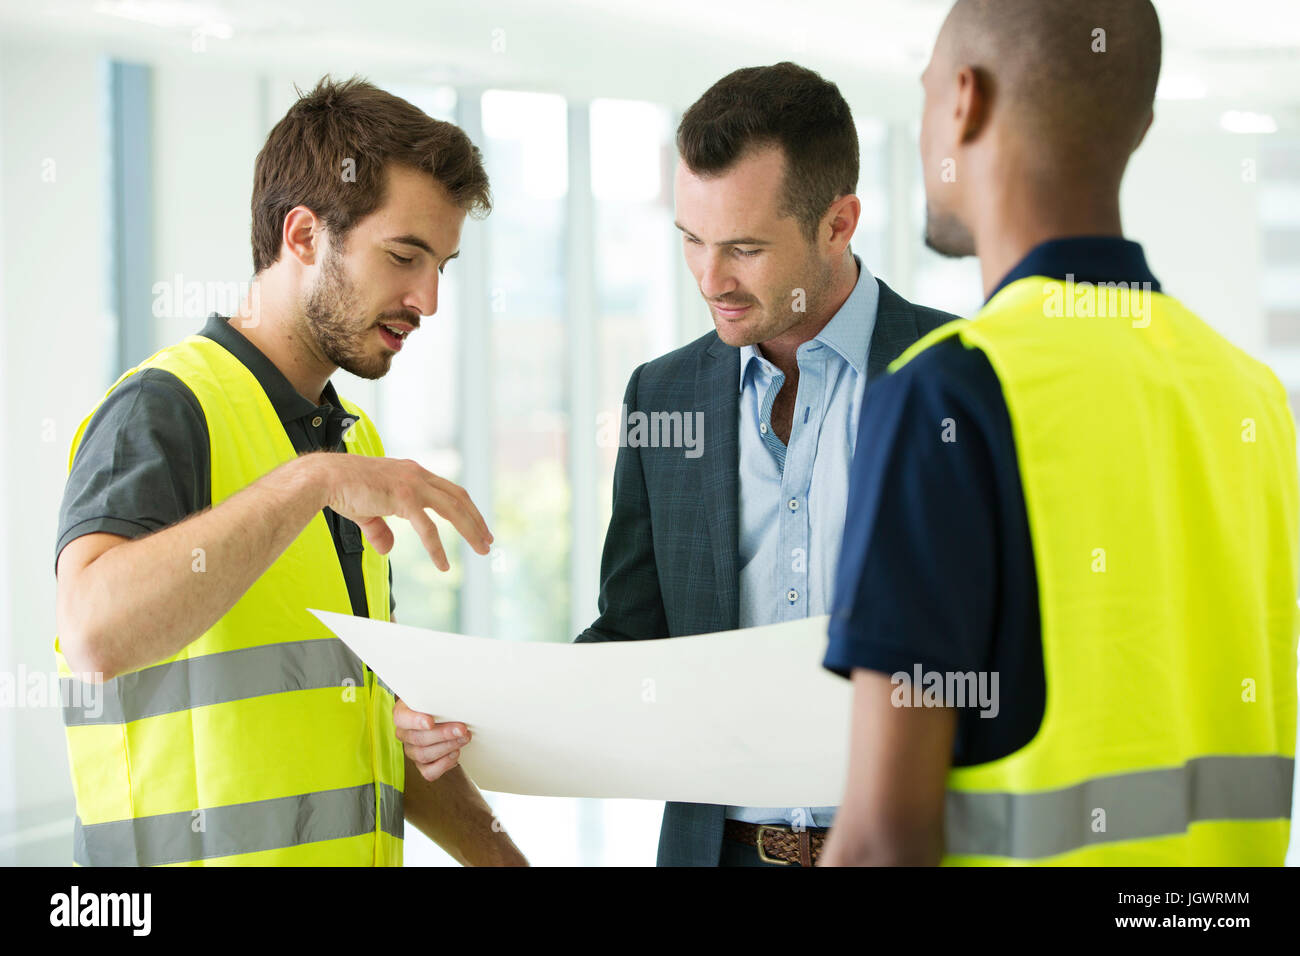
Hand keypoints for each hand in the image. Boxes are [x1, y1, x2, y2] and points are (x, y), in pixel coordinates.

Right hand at [311, 454, 492, 569]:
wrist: (325, 478)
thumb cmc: (343, 490)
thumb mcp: (367, 511)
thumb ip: (381, 529)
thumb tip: (388, 549)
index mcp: (413, 474)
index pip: (450, 490)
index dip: (467, 509)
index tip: (478, 526)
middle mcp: (417, 475)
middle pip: (459, 498)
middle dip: (477, 520)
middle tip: (487, 541)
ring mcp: (412, 484)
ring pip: (453, 509)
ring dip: (470, 530)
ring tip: (481, 550)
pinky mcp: (402, 497)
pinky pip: (427, 528)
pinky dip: (437, 548)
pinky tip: (442, 565)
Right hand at [394, 698, 471, 781]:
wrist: (445, 717)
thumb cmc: (439, 704)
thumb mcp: (437, 696)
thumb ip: (439, 697)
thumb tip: (453, 699)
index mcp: (402, 713)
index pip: (401, 718)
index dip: (415, 721)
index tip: (430, 722)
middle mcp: (404, 734)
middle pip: (418, 738)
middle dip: (443, 734)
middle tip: (462, 729)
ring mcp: (412, 751)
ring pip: (424, 755)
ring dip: (448, 747)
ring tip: (464, 738)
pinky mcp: (422, 766)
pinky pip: (429, 772)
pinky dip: (444, 764)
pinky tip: (455, 753)